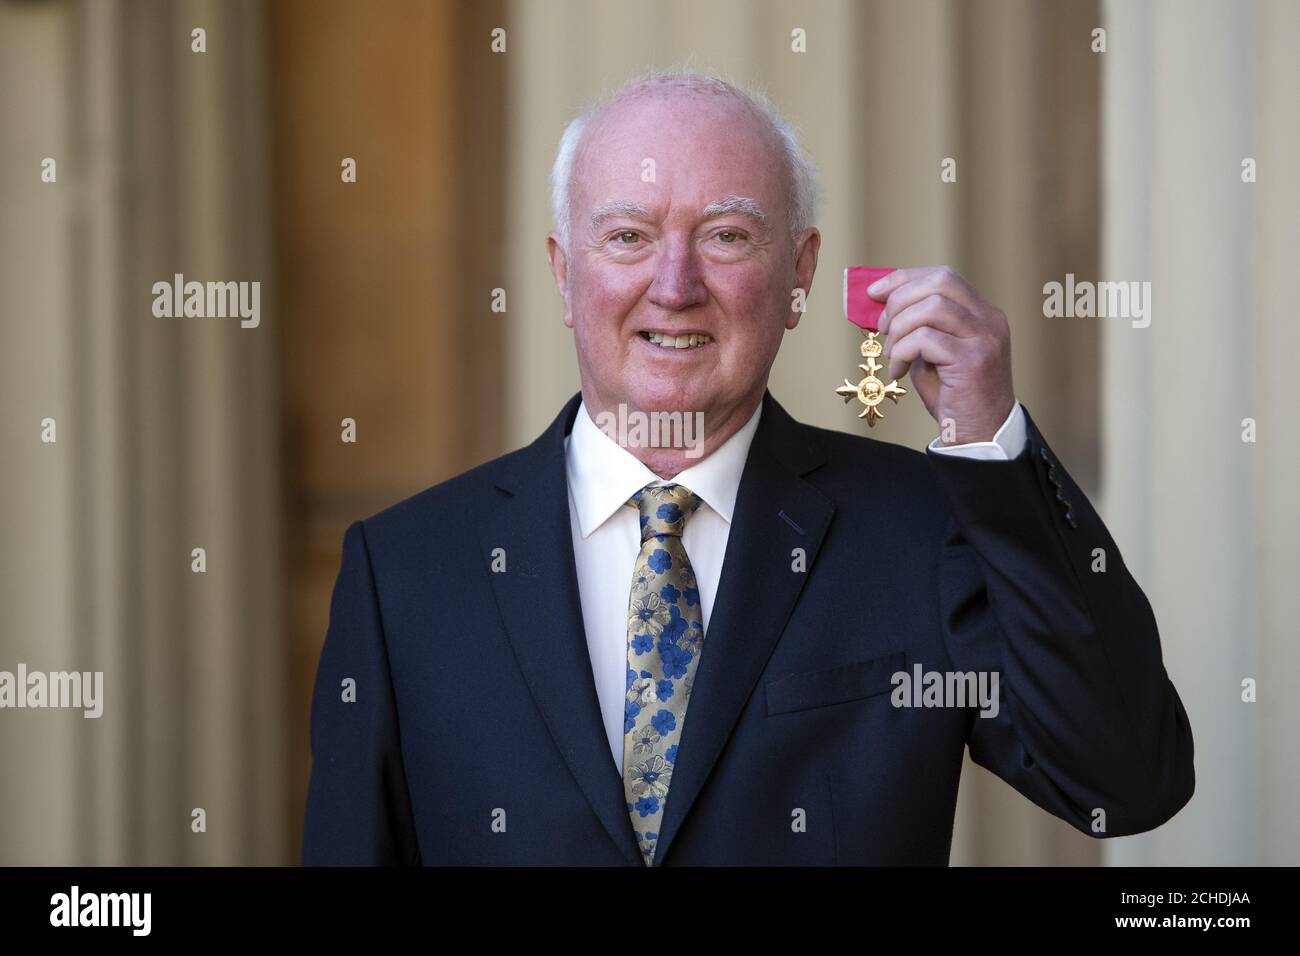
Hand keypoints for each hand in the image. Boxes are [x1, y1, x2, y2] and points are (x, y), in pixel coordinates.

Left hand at [871, 265, 1015, 444]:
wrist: (980, 435)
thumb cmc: (954, 396)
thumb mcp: (932, 353)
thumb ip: (916, 328)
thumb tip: (880, 309)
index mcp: (982, 313)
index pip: (943, 276)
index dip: (904, 279)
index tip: (875, 293)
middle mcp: (988, 320)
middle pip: (939, 282)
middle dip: (899, 300)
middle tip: (882, 328)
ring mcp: (984, 338)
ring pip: (931, 307)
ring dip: (900, 328)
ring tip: (892, 354)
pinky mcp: (973, 361)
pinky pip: (925, 339)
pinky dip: (902, 352)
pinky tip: (899, 371)